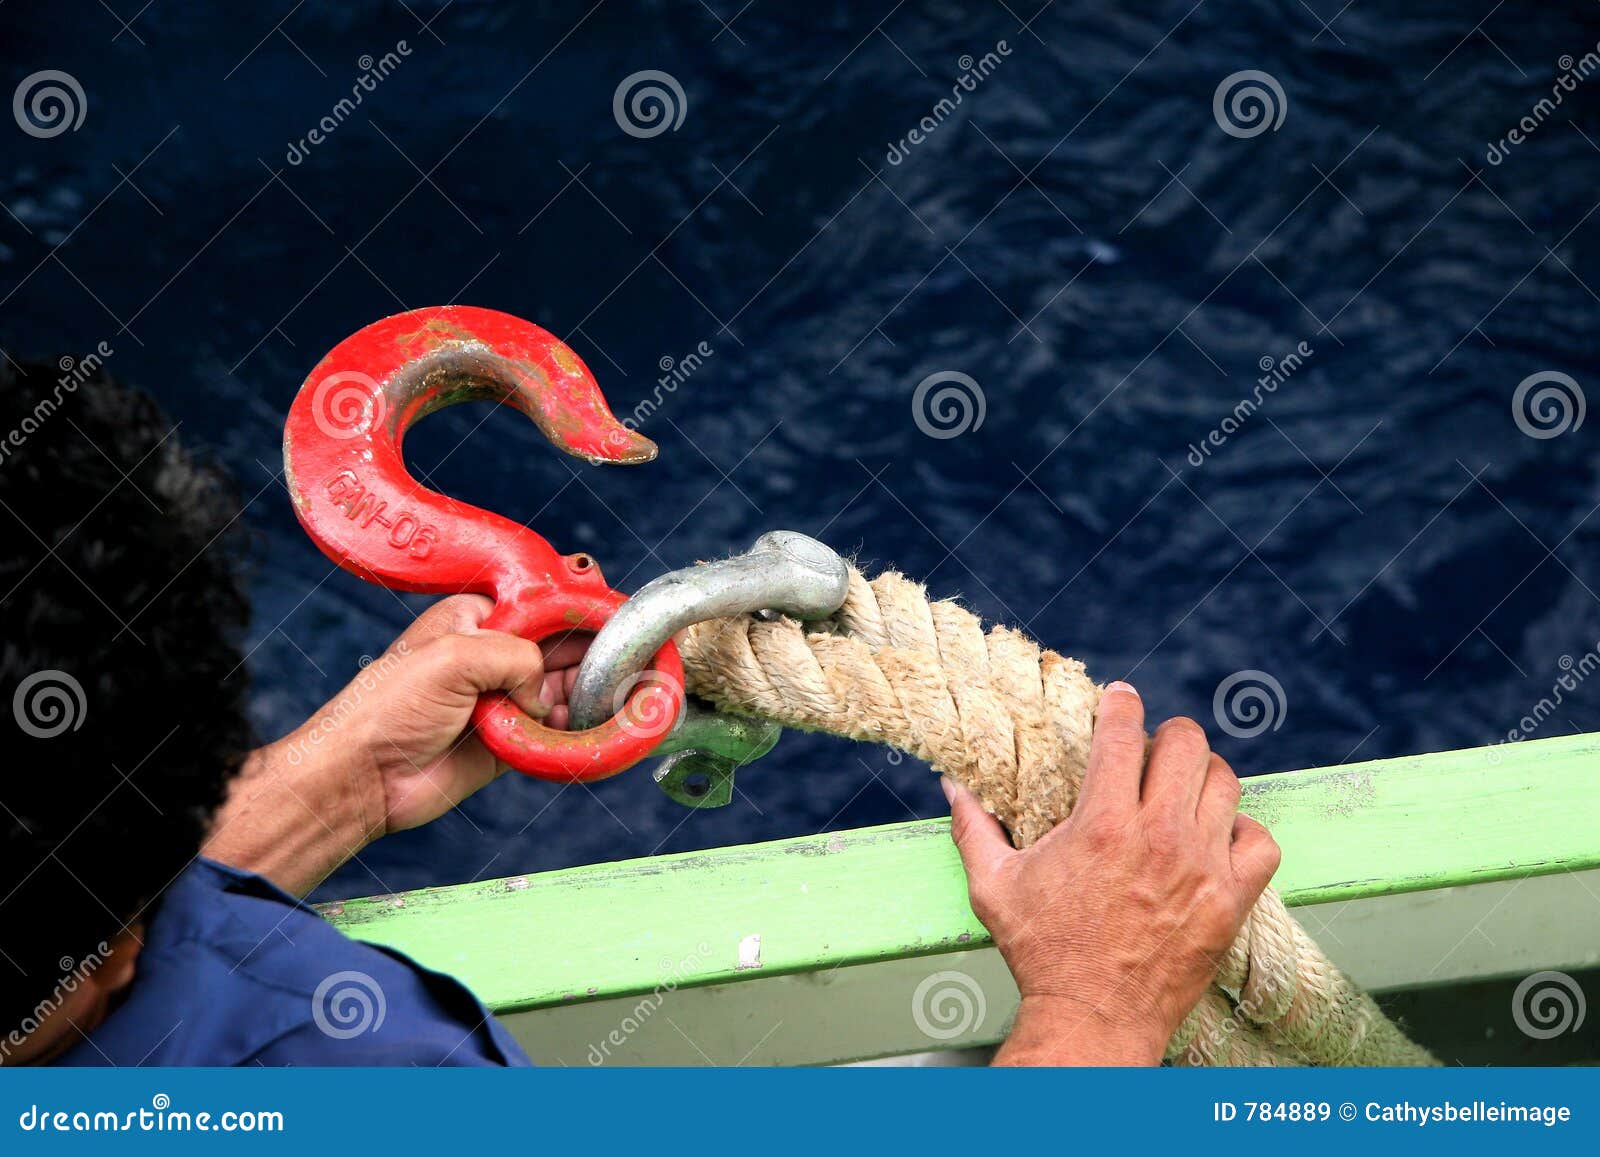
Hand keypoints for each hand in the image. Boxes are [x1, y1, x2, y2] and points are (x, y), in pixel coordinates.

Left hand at [205, 595, 589, 894]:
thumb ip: (516, 656)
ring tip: (618, 696)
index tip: (620, 619)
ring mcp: (504, 698)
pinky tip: (595, 725)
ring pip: (566, 690)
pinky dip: (576, 730)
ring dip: (590, 694)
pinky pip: (556, 731)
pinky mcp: (511, 740)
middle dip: (596, 655)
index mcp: (478, 618)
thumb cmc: (388, 707)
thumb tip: (546, 690)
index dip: (582, 613)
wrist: (363, 777)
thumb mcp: (454, 657)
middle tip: (633, 662)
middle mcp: (495, 655)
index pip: (544, 606)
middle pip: (564, 648)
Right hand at [945, 681, 1279, 1065]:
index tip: (1119, 699)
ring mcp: (1201, 867)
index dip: (1121, 705)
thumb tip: (952, 785)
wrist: (1093, 1018)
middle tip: (1151, 752)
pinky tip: (1216, 837)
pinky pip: (1260, 840)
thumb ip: (974, 827)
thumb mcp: (993, 886)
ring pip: (1225, 783)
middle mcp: (1158, 836)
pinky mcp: (1229, 900)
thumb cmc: (1041, 952)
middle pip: (1186, 744)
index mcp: (1102, 824)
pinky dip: (1243, 831)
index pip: (1124, 734)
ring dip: (1202, 777)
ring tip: (1182, 791)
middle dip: (1166, 737)